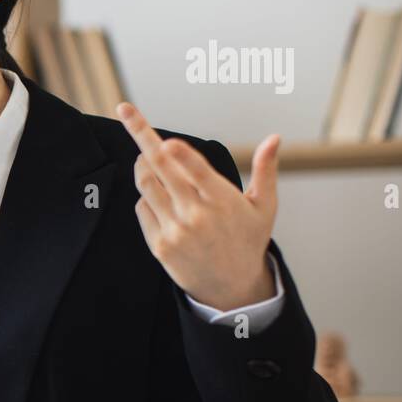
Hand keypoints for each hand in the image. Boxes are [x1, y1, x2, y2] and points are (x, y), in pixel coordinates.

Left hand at [117, 102, 278, 309]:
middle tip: (126, 113)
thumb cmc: (248, 240)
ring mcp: (175, 230)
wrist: (231, 287)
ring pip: (146, 185)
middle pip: (161, 168)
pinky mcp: (159, 244)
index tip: (167, 141)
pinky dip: (146, 196)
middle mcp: (197, 215)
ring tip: (147, 157)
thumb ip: (265, 169)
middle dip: (141, 136)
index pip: (197, 171)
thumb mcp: (264, 206)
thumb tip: (274, 138)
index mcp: (223, 201)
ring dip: (142, 164)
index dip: (181, 155)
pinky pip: (142, 208)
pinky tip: (158, 196)